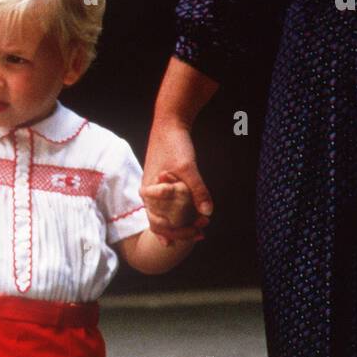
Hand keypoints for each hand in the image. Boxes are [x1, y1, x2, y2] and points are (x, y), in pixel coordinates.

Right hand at [142, 119, 212, 245]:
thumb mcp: (187, 168)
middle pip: (160, 224)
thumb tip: (208, 213)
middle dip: (181, 231)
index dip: (179, 232)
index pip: (159, 224)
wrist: (169, 124)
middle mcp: (148, 194)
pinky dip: (177, 215)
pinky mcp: (160, 184)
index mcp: (149, 193)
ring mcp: (153, 189)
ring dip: (181, 224)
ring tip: (200, 227)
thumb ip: (197, 190)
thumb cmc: (174, 144)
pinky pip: (166, 206)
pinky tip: (190, 219)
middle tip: (202, 232)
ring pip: (163, 216)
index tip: (198, 231)